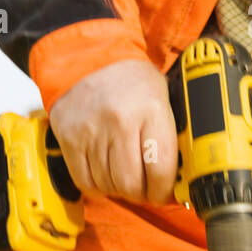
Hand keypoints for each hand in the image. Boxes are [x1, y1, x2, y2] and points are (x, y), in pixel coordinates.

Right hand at [48, 58, 177, 205]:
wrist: (88, 56)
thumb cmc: (131, 79)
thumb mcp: (162, 96)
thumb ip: (171, 133)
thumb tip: (182, 173)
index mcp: (151, 110)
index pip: (161, 169)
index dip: (164, 191)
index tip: (165, 192)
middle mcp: (120, 122)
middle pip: (132, 184)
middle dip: (142, 195)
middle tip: (145, 189)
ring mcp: (92, 132)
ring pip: (108, 186)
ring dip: (119, 190)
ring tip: (125, 177)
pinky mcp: (69, 139)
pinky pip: (84, 181)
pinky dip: (97, 186)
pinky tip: (104, 175)